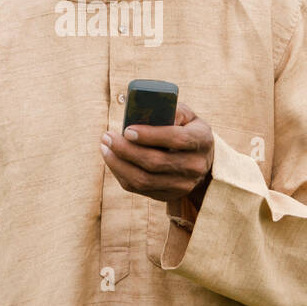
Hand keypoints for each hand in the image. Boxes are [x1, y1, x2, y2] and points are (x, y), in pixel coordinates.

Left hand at [100, 102, 214, 206]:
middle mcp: (195, 166)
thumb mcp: (188, 116)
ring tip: (105, 147)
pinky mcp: (168, 195)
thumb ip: (173, 110)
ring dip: (118, 164)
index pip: (176, 139)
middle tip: (107, 136)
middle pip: (155, 162)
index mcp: (201, 141)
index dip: (150, 135)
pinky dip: (121, 174)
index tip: (127, 130)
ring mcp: (182, 185)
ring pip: (143, 179)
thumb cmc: (187, 130)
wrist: (201, 162)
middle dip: (126, 150)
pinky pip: (138, 188)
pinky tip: (112, 160)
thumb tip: (149, 111)